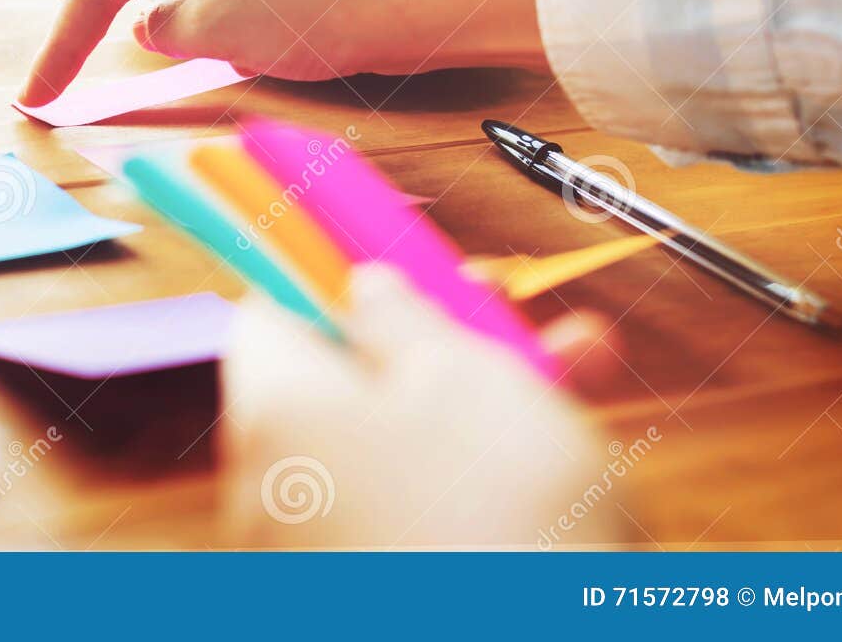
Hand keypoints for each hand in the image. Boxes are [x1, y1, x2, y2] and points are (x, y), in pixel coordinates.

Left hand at [221, 264, 625, 547]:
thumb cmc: (494, 512)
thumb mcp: (462, 370)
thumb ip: (405, 314)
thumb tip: (366, 287)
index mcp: (272, 412)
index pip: (267, 311)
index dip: (328, 267)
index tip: (389, 252)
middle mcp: (272, 490)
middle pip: (342, 379)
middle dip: (435, 336)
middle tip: (508, 314)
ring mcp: (316, 556)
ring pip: (394, 446)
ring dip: (476, 401)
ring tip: (574, 370)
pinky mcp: (377, 590)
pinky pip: (415, 513)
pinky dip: (474, 478)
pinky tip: (561, 461)